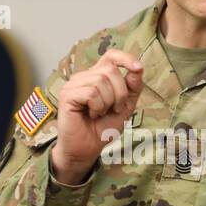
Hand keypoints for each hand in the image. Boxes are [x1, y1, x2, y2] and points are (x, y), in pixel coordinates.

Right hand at [49, 49, 143, 183]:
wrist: (86, 149)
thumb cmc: (102, 128)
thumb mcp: (125, 107)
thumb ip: (132, 88)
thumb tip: (137, 68)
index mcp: (97, 76)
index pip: (111, 56)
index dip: (125, 58)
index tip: (138, 69)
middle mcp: (84, 77)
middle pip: (110, 70)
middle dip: (120, 93)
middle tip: (114, 109)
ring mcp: (74, 84)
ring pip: (101, 81)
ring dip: (108, 102)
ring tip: (100, 113)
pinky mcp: (67, 95)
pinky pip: (91, 92)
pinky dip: (97, 107)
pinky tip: (91, 115)